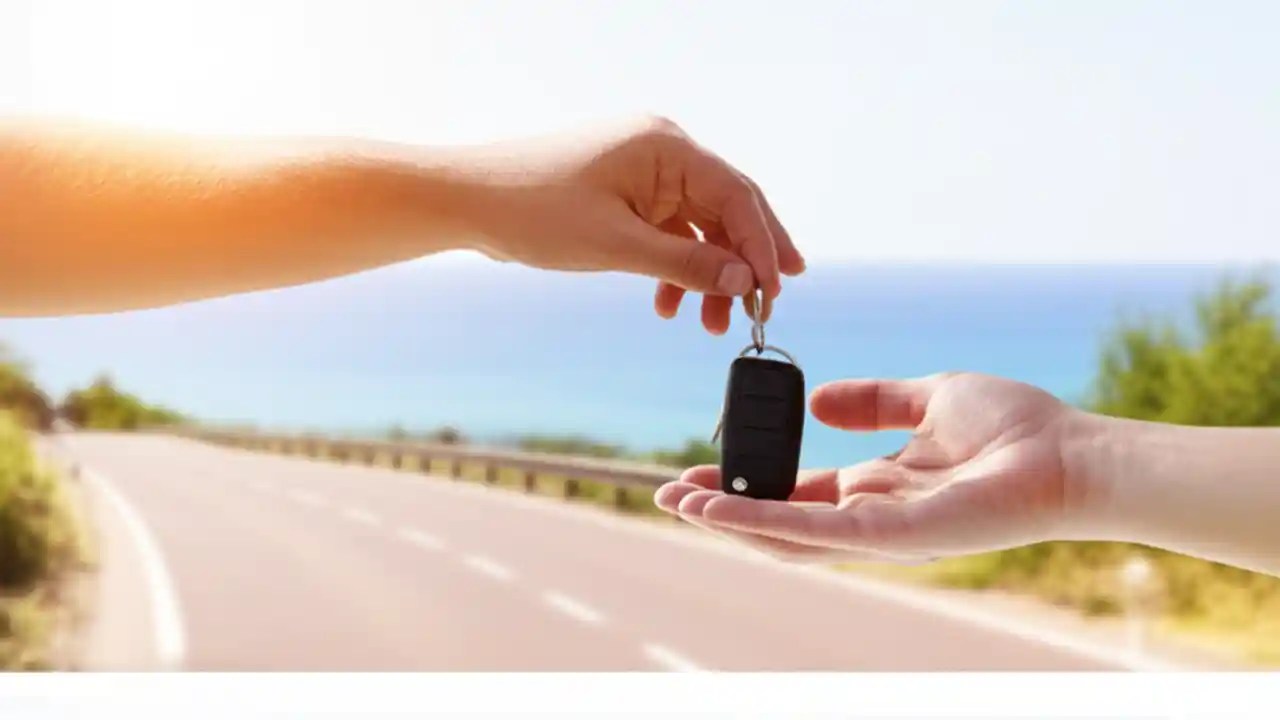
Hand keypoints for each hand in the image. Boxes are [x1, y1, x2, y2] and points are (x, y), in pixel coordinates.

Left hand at [456, 116, 805, 333]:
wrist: (470, 201)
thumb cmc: (536, 212)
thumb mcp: (617, 245)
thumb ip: (686, 262)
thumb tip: (743, 280)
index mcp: (667, 147)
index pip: (737, 195)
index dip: (762, 246)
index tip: (774, 292)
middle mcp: (662, 151)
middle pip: (726, 208)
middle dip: (745, 261)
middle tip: (766, 306)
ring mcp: (643, 172)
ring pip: (698, 225)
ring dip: (708, 273)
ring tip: (713, 323)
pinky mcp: (624, 193)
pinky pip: (668, 230)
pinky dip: (674, 267)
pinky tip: (669, 305)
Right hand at [655, 372, 1098, 562]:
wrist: (1071, 456)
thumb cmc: (1017, 428)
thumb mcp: (929, 397)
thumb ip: (873, 402)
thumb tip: (818, 403)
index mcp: (878, 485)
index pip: (797, 490)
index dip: (748, 483)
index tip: (704, 471)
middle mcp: (871, 514)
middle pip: (780, 518)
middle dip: (723, 510)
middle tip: (669, 496)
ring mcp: (880, 531)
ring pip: (786, 532)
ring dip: (727, 521)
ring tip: (676, 506)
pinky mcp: (892, 537)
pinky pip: (814, 530)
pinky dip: (760, 523)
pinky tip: (717, 512)